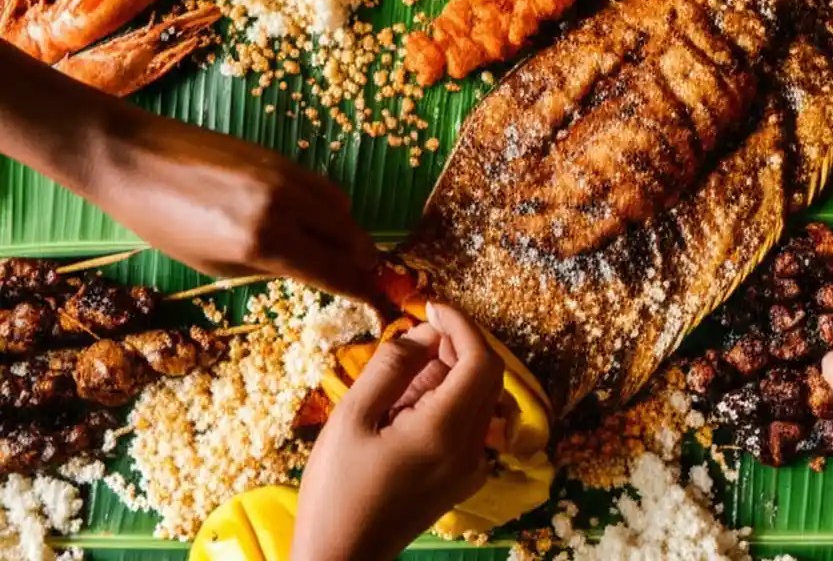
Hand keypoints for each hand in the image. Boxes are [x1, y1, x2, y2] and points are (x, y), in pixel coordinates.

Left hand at [88, 103, 380, 303]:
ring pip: (344, 208)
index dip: (360, 289)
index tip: (377, 302)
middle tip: (370, 276)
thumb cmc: (161, 222)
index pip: (332, 271)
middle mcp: (284, 208)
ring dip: (350, 232)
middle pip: (350, 238)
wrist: (132, 157)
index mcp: (263, 243)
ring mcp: (286, 177)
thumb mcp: (213, 263)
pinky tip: (319, 219)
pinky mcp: (281, 157)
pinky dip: (332, 206)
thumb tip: (309, 270)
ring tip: (345, 249)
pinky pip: (324, 186)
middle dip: (364, 261)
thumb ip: (267, 268)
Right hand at [293, 305, 503, 560]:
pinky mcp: (463, 478)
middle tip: (412, 339)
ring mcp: (472, 467)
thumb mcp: (352, 419)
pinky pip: (469, 423)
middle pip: (487, 377)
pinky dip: (447, 400)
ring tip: (399, 378)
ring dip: (449, 373)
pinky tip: (406, 406)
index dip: (462, 325)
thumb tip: (422, 333)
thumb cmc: (336, 490)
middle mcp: (472, 449)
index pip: (481, 360)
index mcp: (447, 432)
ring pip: (479, 398)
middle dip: (456, 346)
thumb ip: (390, 368)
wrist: (342, 556)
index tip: (432, 305)